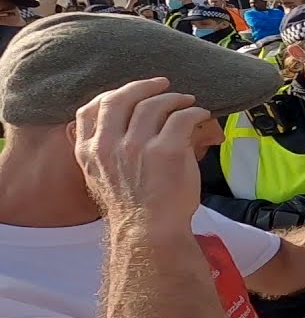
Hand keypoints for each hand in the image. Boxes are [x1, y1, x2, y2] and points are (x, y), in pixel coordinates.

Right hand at [73, 78, 210, 227]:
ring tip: (187, 101)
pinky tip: (200, 115)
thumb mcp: (102, 177)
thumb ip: (105, 150)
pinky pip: (183, 117)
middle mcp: (109, 145)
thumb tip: (126, 125)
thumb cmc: (133, 207)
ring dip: (174, 98)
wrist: (149, 232)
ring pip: (155, 104)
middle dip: (143, 87)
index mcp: (90, 152)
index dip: (112, 94)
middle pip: (121, 98)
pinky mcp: (167, 150)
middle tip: (163, 84)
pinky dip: (194, 112)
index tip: (131, 92)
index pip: (90, 110)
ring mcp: (137, 147)